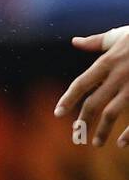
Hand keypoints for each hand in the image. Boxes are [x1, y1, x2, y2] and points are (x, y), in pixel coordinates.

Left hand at [54, 29, 128, 147]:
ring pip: (112, 113)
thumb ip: (96, 42)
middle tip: (75, 135)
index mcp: (108, 61)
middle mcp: (118, 76)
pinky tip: (121, 144)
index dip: (68, 99)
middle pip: (94, 103)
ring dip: (102, 130)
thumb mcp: (119, 36)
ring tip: (96, 143)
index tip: (58, 113)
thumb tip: (74, 42)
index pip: (82, 84)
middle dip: (83, 121)